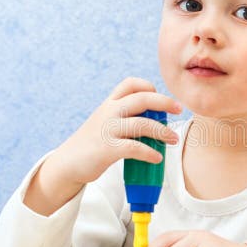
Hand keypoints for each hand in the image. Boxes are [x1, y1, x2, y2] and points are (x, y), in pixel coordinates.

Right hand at [50, 77, 182, 185]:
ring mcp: (108, 130)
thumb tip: (154, 120)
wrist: (67, 163)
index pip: (130, 83)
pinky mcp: (107, 149)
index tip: (159, 95)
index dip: (148, 86)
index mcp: (109, 104)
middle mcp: (109, 112)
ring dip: (162, 131)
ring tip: (173, 139)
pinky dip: (149, 152)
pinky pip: (135, 148)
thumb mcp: (105, 121)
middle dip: (164, 102)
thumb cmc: (92, 143)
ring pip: (142, 124)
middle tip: (179, 109)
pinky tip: (157, 157)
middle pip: (141, 99)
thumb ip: (123, 116)